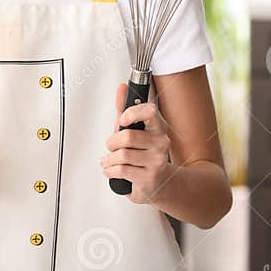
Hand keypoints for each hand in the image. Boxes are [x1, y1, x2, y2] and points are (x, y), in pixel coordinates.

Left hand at [100, 83, 176, 204]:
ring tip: (111, 159)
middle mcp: (161, 143)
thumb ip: (125, 108)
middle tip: (112, 145)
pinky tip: (112, 169)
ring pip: (122, 155)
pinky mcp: (149, 178)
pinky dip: (110, 170)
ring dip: (109, 158)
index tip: (122, 120)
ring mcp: (157, 162)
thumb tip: (122, 87)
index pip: (149, 111)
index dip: (131, 114)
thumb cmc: (144, 152)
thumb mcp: (134, 128)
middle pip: (128, 136)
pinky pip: (121, 170)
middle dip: (112, 142)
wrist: (160, 182)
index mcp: (159, 127)